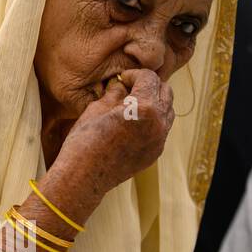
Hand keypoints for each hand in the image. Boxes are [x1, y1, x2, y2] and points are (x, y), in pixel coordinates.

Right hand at [56, 70, 173, 200]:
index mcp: (144, 107)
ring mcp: (159, 140)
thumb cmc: (85, 140)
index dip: (135, 74)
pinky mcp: (155, 153)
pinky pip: (162, 129)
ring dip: (154, 103)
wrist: (83, 177)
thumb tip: (122, 85)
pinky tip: (133, 124)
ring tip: (133, 106)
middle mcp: (158, 123)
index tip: (123, 78)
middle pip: (165, 91)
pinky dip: (153, 121)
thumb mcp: (97, 108)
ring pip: (168, 111)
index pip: (149, 78)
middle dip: (149, 86)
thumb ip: (116, 93)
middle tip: (130, 88)